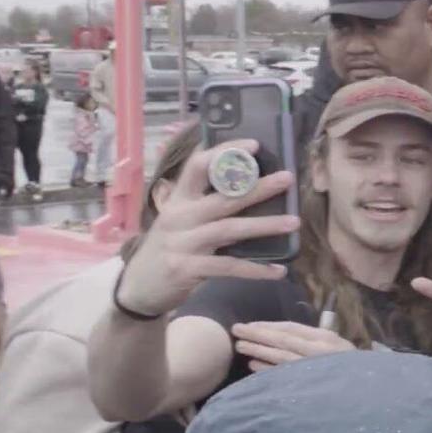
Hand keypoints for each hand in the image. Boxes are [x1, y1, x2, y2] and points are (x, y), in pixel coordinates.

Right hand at [115, 139, 300, 316]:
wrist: (138, 287)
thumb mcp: (178, 220)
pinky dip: (255, 269)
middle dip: (257, 187)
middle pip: (223, 198)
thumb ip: (204, 204)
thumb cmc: (168, 248)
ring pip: (229, 229)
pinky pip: (228, 267)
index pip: (198, 166)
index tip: (253, 145)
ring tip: (293, 222)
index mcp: (178, 200)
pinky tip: (279, 270)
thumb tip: (249, 186)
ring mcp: (182, 243)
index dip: (225, 153)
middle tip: (288, 179)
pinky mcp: (187, 268)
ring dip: (264, 225)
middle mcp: (179, 217)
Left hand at [232, 321, 355, 371]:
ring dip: (258, 351)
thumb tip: (281, 331)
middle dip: (257, 334)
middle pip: (281, 340)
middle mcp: (317, 350)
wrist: (364, 386)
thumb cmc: (347, 362)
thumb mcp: (335, 344)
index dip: (268, 325)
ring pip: (280, 357)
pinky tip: (253, 366)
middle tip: (236, 330)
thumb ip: (312, 337)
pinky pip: (283, 375)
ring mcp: (311, 367)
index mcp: (323, 337)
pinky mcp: (307, 383)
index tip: (249, 324)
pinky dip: (267, 370)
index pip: (290, 328)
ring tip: (241, 346)